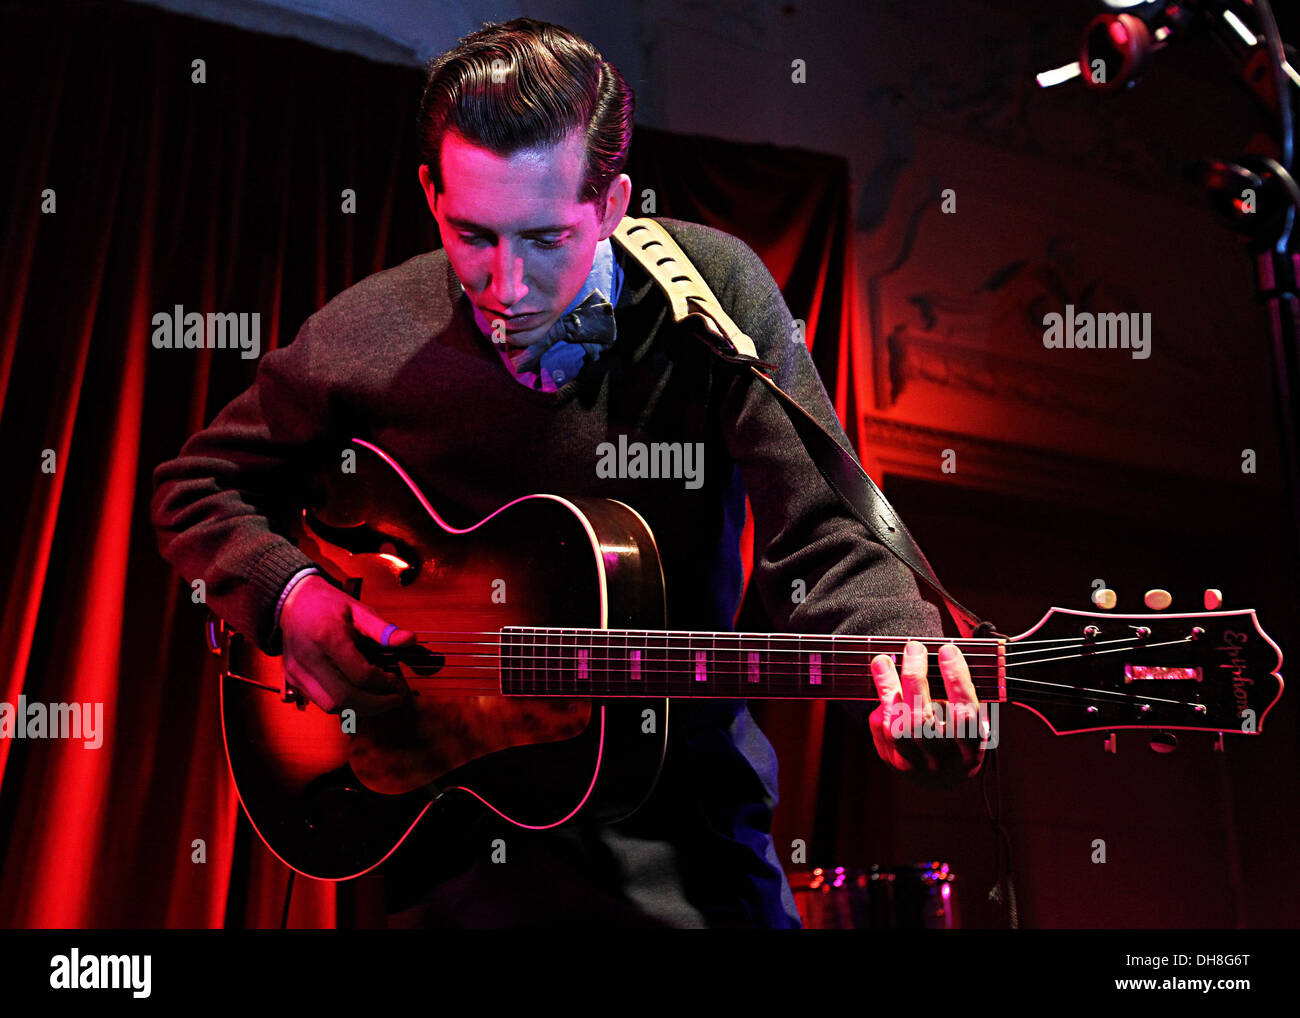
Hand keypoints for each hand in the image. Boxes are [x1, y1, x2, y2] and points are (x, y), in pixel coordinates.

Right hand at [279, 574, 415, 715]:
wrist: (293, 602)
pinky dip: (343, 704)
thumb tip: (410, 640)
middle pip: (345, 698)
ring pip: (331, 707)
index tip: (397, 681)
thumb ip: (384, 630)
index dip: (384, 682)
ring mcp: (298, 672)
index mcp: (328, 638)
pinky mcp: (294, 680)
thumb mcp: (359, 610)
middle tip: (394, 700)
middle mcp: (309, 659)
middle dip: (375, 705)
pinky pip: (321, 702)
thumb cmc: (328, 605)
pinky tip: (359, 695)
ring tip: (379, 700)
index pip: (360, 675)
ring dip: (359, 709)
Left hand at [867, 641, 984, 786]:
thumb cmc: (961, 734)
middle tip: (913, 647)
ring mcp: (916, 763)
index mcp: (971, 748)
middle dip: (914, 678)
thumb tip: (944, 654)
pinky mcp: (895, 761)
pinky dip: (882, 705)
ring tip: (883, 660)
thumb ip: (963, 693)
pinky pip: (882, 731)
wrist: (945, 776)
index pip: (964, 713)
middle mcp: (943, 759)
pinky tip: (883, 684)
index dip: (956, 680)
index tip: (948, 650)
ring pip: (896, 726)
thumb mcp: (975, 719)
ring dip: (887, 688)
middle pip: (922, 720)